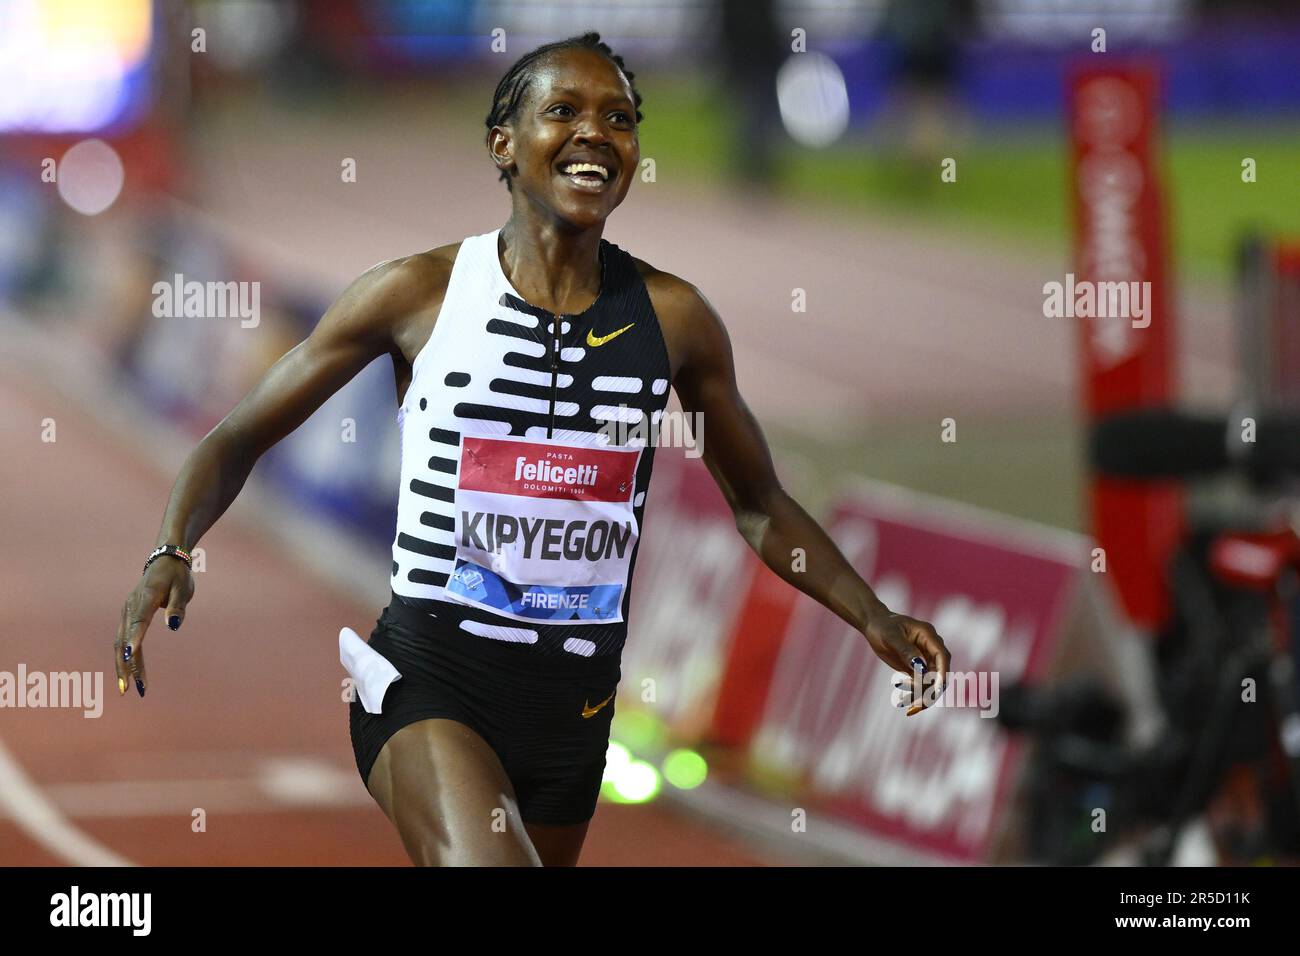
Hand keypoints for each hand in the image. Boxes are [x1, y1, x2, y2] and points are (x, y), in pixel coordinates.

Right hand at [114, 556, 194, 696]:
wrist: (164, 561)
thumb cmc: (177, 576)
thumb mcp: (183, 589)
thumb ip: (178, 606)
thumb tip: (174, 625)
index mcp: (145, 598)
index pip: (139, 621)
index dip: (135, 638)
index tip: (132, 655)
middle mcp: (130, 607)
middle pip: (124, 639)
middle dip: (126, 664)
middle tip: (130, 688)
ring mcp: (126, 613)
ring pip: (120, 643)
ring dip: (123, 666)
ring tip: (128, 689)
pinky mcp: (127, 618)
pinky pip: (123, 641)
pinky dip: (125, 658)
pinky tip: (129, 674)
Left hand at [861, 607, 949, 715]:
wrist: (875, 626)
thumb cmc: (883, 626)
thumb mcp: (891, 637)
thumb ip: (906, 650)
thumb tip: (921, 666)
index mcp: (929, 636)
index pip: (942, 656)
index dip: (942, 673)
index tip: (936, 689)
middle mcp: (931, 648)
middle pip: (940, 673)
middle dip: (931, 690)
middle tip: (916, 705)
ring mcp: (926, 659)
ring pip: (931, 682)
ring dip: (921, 695)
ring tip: (905, 705)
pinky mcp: (918, 669)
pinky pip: (921, 685)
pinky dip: (915, 695)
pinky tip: (903, 702)